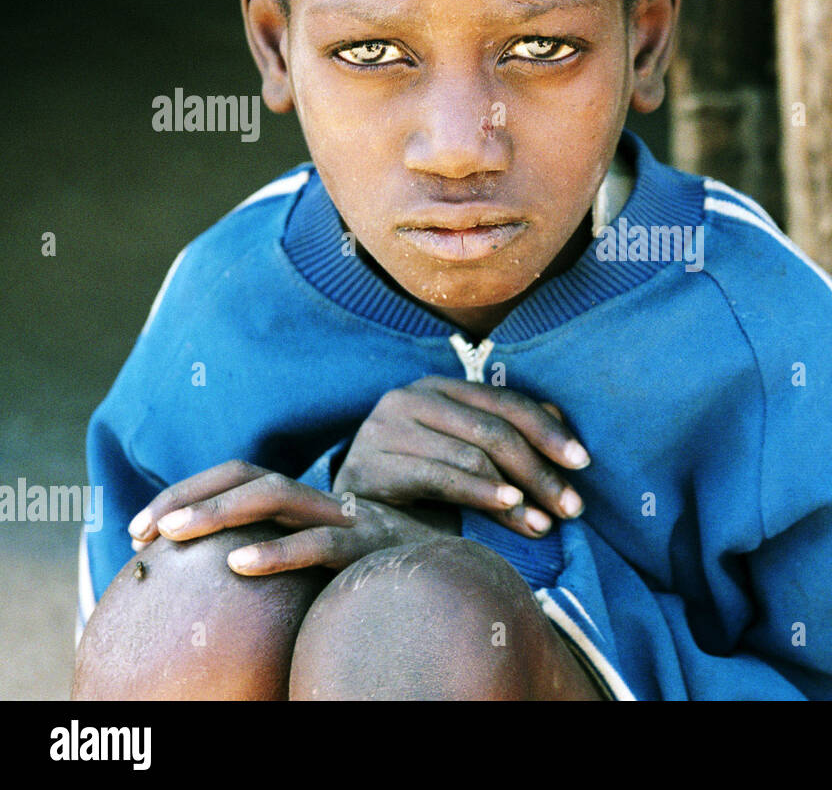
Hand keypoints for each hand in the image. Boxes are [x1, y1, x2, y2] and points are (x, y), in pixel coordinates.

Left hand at [126, 460, 458, 574]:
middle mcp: (328, 501)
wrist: (467, 579)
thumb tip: (224, 576)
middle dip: (190, 497)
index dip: (190, 491)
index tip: (142, 526)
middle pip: (251, 476)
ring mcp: (351, 520)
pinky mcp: (373, 548)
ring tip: (171, 536)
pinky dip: (278, 551)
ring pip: (277, 496)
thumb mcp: (334, 563)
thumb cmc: (392, 579)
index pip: (243, 475)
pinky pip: (321, 544)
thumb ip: (292, 555)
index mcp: (314, 502)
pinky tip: (239, 565)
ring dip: (217, 512)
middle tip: (141, 528)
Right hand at [333, 375, 590, 538]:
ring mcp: (386, 428)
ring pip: (472, 454)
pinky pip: (441, 477)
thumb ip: (505, 436)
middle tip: (573, 506)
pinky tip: (511, 508)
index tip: (584, 463)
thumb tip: (562, 426)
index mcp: (439, 387)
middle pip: (494, 430)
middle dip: (541, 470)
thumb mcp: (465, 455)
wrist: (352, 519)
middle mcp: (410, 397)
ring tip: (546, 522)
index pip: (506, 403)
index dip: (549, 431)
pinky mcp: (371, 464)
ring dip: (518, 492)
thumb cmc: (419, 487)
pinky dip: (482, 493)